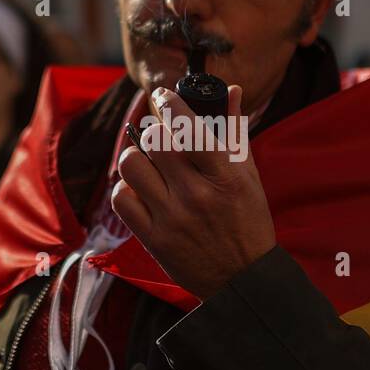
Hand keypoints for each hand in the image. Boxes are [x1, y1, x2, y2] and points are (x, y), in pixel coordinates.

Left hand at [111, 85, 276, 299]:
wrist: (242, 279)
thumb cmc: (247, 221)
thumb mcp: (248, 176)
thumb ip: (234, 131)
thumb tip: (229, 90)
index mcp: (225, 176)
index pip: (188, 126)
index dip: (169, 103)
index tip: (163, 97)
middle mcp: (197, 195)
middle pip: (154, 141)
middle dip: (154, 131)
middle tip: (159, 137)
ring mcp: (172, 219)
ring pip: (131, 165)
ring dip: (136, 157)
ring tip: (148, 163)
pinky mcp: (153, 239)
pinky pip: (121, 199)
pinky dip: (127, 189)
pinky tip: (142, 190)